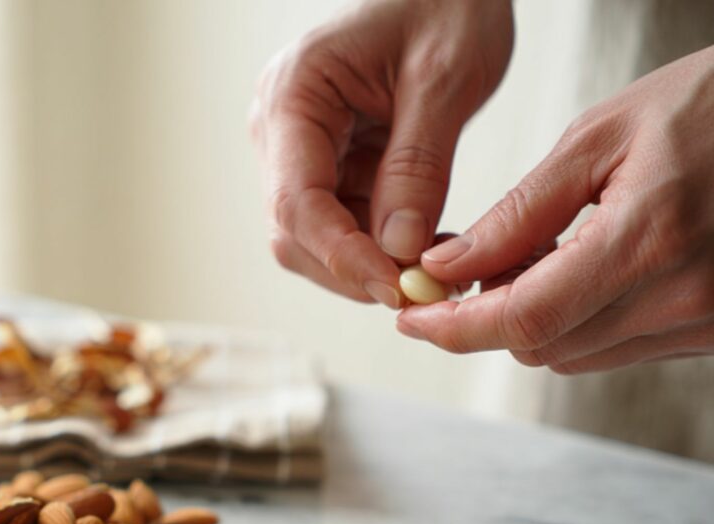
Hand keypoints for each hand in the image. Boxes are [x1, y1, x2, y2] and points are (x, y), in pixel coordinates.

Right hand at [250, 0, 513, 307]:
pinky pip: (342, 227)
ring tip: (434, 270)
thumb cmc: (447, 4)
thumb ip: (419, 166)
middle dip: (353, 270)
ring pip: (315, 241)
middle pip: (295, 233)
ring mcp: (298, 151)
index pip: (298, 201)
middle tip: (422, 291)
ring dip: (369, 266)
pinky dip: (380, 250)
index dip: (342, 256)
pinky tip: (425, 247)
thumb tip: (399, 251)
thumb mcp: (446, 77)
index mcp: (293, 94)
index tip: (396, 288)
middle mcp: (280, 128)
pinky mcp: (327, 167)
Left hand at [399, 46, 713, 372]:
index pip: (524, 319)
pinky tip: (575, 269)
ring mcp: (704, 323)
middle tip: (462, 270)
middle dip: (484, 317)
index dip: (454, 327)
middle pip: (540, 346)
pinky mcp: (712, 331)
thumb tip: (445, 266)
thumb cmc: (710, 107)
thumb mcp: (601, 137)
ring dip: (530, 319)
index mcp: (649, 242)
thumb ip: (518, 213)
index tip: (410, 316)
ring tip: (527, 257)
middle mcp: (682, 300)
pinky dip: (576, 319)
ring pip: (573, 354)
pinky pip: (616, 347)